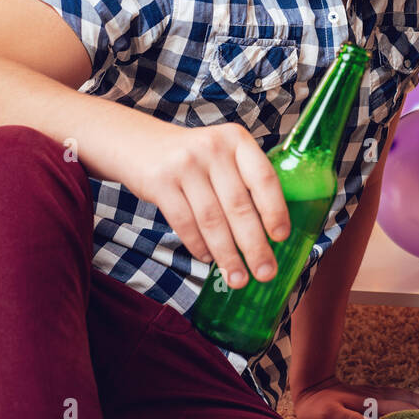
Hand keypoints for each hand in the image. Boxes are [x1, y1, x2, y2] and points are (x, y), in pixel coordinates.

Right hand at [123, 120, 290, 287]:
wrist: (137, 142)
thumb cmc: (193, 156)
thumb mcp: (222, 154)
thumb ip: (244, 179)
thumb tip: (270, 231)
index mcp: (236, 140)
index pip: (263, 178)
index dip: (275, 210)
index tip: (281, 238)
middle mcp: (213, 148)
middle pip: (238, 205)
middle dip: (254, 245)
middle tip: (265, 272)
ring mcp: (185, 164)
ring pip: (211, 219)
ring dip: (227, 254)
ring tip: (237, 278)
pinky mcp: (160, 182)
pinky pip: (184, 222)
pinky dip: (199, 245)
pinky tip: (208, 258)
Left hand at [292, 376, 418, 418]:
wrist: (310, 385)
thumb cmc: (318, 405)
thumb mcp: (329, 413)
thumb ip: (348, 418)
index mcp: (371, 403)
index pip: (400, 410)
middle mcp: (378, 396)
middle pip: (410, 402)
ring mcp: (378, 394)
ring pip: (408, 398)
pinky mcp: (376, 395)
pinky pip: (401, 397)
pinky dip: (416, 402)